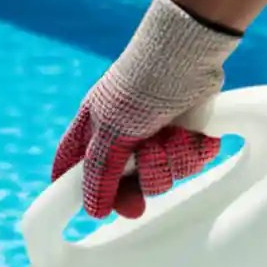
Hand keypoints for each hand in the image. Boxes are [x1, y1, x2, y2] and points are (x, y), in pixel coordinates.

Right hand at [52, 0, 239, 219]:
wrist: (185, 56)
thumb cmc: (136, 88)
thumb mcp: (109, 133)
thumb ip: (98, 174)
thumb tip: (93, 211)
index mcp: (92, 132)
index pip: (73, 170)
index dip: (78, 193)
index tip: (92, 211)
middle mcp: (121, 139)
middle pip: (122, 186)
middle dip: (137, 187)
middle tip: (139, 195)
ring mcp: (153, 139)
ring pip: (158, 179)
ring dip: (168, 163)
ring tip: (170, 139)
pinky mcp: (183, 138)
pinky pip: (186, 166)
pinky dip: (192, 153)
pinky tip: (193, 137)